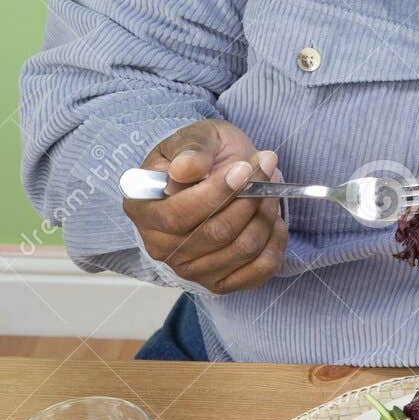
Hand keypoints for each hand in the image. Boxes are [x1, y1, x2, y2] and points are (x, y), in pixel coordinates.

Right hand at [123, 118, 287, 293]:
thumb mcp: (196, 137)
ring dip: (266, 215)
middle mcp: (159, 246)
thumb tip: (185, 168)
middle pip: (215, 234)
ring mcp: (189, 269)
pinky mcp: (219, 282)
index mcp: (142, 209)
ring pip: (242, 249)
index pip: (179, 214)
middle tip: (266, 170)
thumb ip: (191, 150)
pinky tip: (274, 220)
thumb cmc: (203, 154)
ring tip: (271, 188)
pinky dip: (275, 243)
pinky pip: (258, 271)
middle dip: (250, 200)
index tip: (244, 169)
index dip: (217, 193)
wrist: (217, 172)